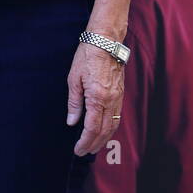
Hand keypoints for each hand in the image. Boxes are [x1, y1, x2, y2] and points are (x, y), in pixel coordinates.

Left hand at [65, 41, 123, 155]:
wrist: (106, 40)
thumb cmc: (87, 56)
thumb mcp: (74, 79)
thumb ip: (74, 103)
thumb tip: (72, 121)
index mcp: (97, 98)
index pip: (92, 128)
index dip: (85, 142)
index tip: (78, 149)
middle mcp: (110, 100)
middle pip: (104, 130)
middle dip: (94, 144)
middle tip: (84, 152)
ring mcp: (118, 97)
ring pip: (114, 125)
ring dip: (104, 138)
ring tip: (94, 146)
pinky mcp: (121, 93)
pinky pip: (118, 116)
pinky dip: (111, 127)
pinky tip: (104, 130)